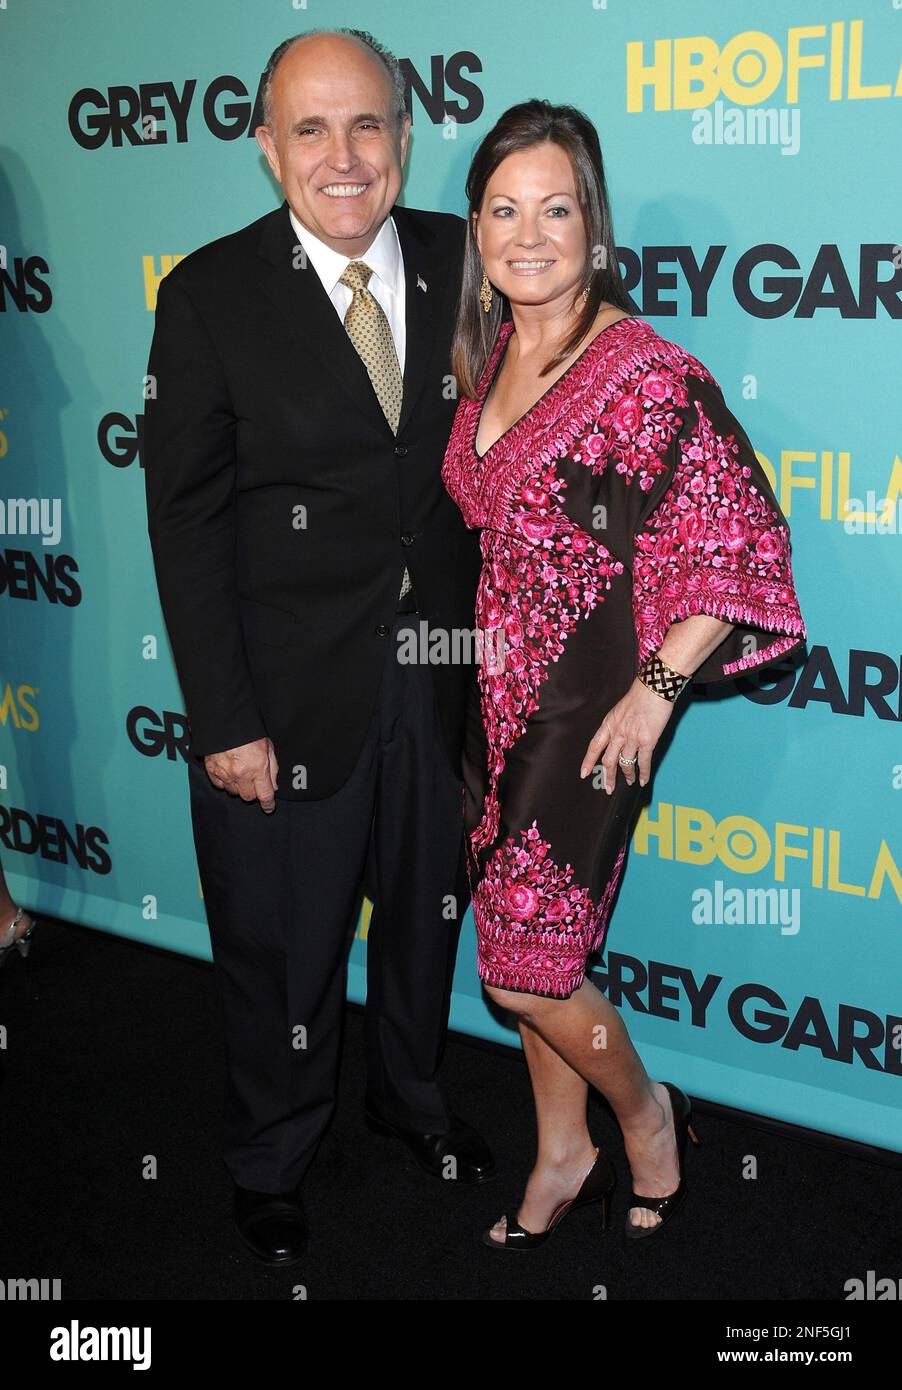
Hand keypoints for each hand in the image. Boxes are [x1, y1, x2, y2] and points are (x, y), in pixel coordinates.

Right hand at [204, 737, 278, 812]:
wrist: (225, 722)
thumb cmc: (248, 733)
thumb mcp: (268, 747)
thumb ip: (272, 769)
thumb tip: (274, 786)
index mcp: (257, 769)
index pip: (265, 795)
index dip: (268, 805)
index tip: (269, 808)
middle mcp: (241, 775)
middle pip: (248, 797)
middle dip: (253, 792)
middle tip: (253, 781)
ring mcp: (225, 774)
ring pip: (233, 792)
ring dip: (239, 787)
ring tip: (240, 773)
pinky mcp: (212, 771)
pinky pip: (220, 785)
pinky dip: (225, 782)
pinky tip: (229, 773)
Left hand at [579, 677, 674, 792]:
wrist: (654, 687)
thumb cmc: (640, 695)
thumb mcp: (620, 709)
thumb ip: (617, 725)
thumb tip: (619, 738)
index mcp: (609, 724)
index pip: (594, 746)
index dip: (588, 761)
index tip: (583, 773)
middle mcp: (618, 733)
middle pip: (608, 760)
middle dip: (608, 776)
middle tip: (609, 788)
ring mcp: (632, 738)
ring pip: (625, 763)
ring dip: (627, 775)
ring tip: (630, 781)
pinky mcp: (647, 740)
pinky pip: (643, 762)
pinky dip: (643, 773)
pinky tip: (643, 780)